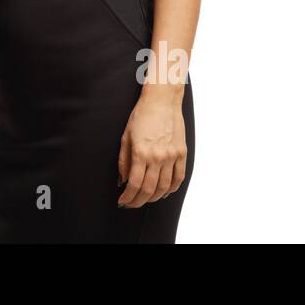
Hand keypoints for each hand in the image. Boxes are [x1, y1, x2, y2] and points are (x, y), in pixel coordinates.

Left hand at [116, 86, 187, 206]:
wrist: (162, 101)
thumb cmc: (141, 116)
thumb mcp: (126, 136)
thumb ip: (124, 160)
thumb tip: (124, 180)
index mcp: (141, 152)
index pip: (134, 184)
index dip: (128, 197)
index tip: (123, 201)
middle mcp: (157, 156)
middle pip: (149, 189)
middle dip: (138, 201)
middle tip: (132, 204)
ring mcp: (171, 156)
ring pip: (164, 187)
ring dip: (153, 197)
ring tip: (145, 199)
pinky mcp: (182, 153)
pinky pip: (179, 178)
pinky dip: (172, 189)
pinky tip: (163, 192)